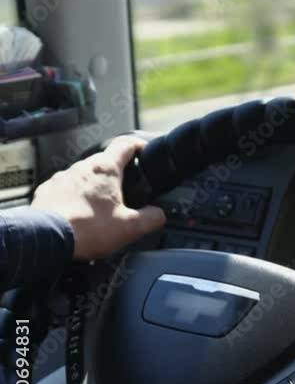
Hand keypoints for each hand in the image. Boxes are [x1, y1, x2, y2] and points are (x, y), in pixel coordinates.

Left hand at [32, 136, 165, 260]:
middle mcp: (82, 168)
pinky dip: (74, 199)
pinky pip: (65, 189)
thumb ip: (152, 218)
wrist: (47, 239)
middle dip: (116, 175)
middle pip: (104, 162)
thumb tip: (159, 215)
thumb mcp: (131, 227)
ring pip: (83, 176)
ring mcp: (61, 178)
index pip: (126, 145)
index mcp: (105, 170)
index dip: (139, 145)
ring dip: (94, 188)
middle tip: (125, 192)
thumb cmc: (87, 229)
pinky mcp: (47, 191)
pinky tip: (79, 216)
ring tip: (100, 210)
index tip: (144, 150)